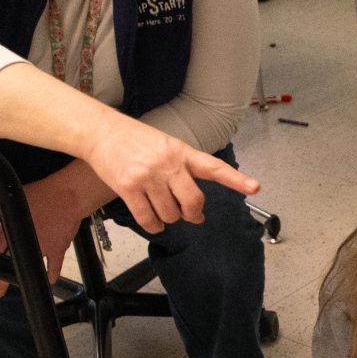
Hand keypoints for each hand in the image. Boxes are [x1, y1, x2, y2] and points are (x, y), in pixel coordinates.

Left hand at [0, 163, 92, 297]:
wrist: (68, 195)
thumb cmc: (41, 193)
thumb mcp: (12, 199)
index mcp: (10, 229)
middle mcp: (24, 241)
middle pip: (9, 266)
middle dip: (1, 281)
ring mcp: (42, 247)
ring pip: (29, 269)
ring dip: (23, 280)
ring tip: (20, 288)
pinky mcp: (57, 249)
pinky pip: (54, 266)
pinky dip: (52, 274)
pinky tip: (48, 281)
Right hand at [84, 112, 258, 232]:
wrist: (101, 132)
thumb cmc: (136, 141)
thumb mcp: (166, 146)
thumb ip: (183, 170)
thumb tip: (195, 207)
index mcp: (182, 152)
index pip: (213, 167)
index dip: (235, 179)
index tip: (254, 187)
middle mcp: (168, 164)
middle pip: (193, 202)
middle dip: (193, 214)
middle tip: (190, 215)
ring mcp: (148, 176)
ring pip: (170, 214)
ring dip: (169, 219)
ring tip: (162, 208)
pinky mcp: (129, 188)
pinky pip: (148, 219)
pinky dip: (153, 226)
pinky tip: (153, 221)